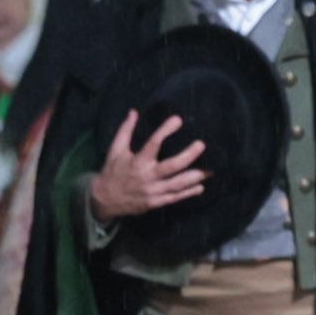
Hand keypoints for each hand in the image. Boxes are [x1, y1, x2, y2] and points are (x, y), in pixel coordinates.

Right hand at [88, 110, 207, 219]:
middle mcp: (147, 176)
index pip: (153, 143)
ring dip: (195, 177)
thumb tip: (134, 112)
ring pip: (177, 184)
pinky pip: (175, 198)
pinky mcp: (156, 203)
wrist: (105, 199)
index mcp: (137, 161)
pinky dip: (188, 193)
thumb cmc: (112, 171)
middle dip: (188, 155)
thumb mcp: (116, 149)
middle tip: (201, 144)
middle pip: (172, 166)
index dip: (165, 130)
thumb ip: (125, 130)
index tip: (178, 120)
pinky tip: (200, 187)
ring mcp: (153, 191)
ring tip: (209, 170)